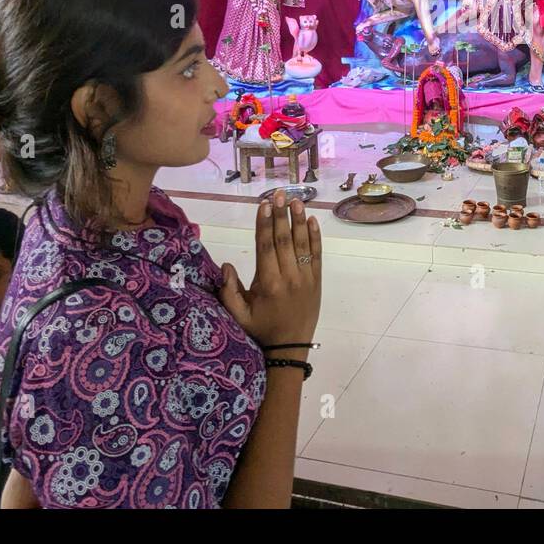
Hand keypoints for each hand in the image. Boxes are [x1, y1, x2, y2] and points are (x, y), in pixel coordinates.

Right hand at [219, 193, 321, 346]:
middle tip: (279, 194)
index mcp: (268, 284)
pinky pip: (317, 255)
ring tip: (296, 201)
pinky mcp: (317, 281)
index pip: (266, 247)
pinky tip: (312, 221)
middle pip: (284, 240)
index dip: (264, 224)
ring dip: (299, 221)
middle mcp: (289, 278)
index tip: (263, 205)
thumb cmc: (260, 329)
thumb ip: (228, 291)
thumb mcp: (238, 315)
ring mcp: (306, 279)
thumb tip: (226, 264)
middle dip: (281, 215)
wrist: (290, 349)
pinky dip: (315, 237)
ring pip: (302, 244)